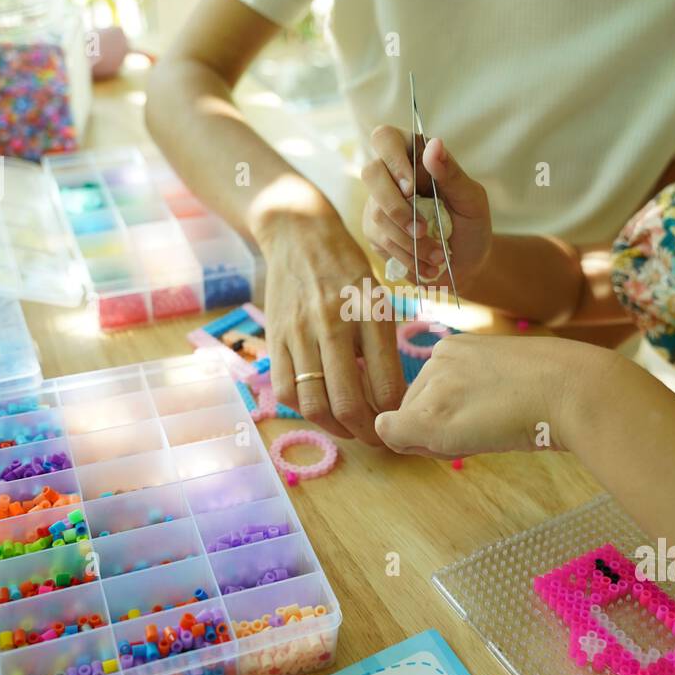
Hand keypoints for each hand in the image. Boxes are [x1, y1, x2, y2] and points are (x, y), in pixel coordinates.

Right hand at [257, 209, 404, 445]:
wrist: (300, 235)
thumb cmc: (349, 271)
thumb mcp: (379, 300)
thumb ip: (384, 347)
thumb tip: (391, 399)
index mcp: (370, 314)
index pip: (386, 384)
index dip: (395, 416)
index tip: (400, 424)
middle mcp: (334, 325)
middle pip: (348, 402)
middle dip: (367, 433)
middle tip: (377, 439)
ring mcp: (300, 332)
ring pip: (313, 404)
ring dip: (334, 429)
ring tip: (349, 430)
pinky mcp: (275, 337)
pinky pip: (285, 390)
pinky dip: (303, 409)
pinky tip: (319, 407)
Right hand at [361, 126, 490, 287]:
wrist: (465, 264)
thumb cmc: (471, 225)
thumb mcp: (471, 199)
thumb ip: (451, 173)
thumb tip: (434, 145)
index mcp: (415, 157)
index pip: (385, 138)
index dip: (393, 159)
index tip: (411, 187)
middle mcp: (392, 177)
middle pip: (370, 173)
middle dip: (396, 206)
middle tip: (422, 229)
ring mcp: (379, 204)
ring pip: (378, 214)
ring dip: (411, 240)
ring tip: (438, 255)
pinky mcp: (376, 233)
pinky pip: (382, 242)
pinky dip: (408, 257)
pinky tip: (428, 265)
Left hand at [375, 334, 599, 457]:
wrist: (573, 391)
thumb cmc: (551, 393)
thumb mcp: (503, 382)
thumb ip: (466, 394)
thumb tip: (420, 415)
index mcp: (457, 348)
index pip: (430, 393)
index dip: (452, 416)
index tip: (492, 412)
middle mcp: (437, 358)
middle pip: (415, 409)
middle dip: (440, 430)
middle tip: (492, 425)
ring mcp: (433, 385)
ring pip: (407, 426)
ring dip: (439, 442)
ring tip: (488, 430)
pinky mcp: (429, 414)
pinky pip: (393, 435)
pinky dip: (418, 447)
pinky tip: (466, 440)